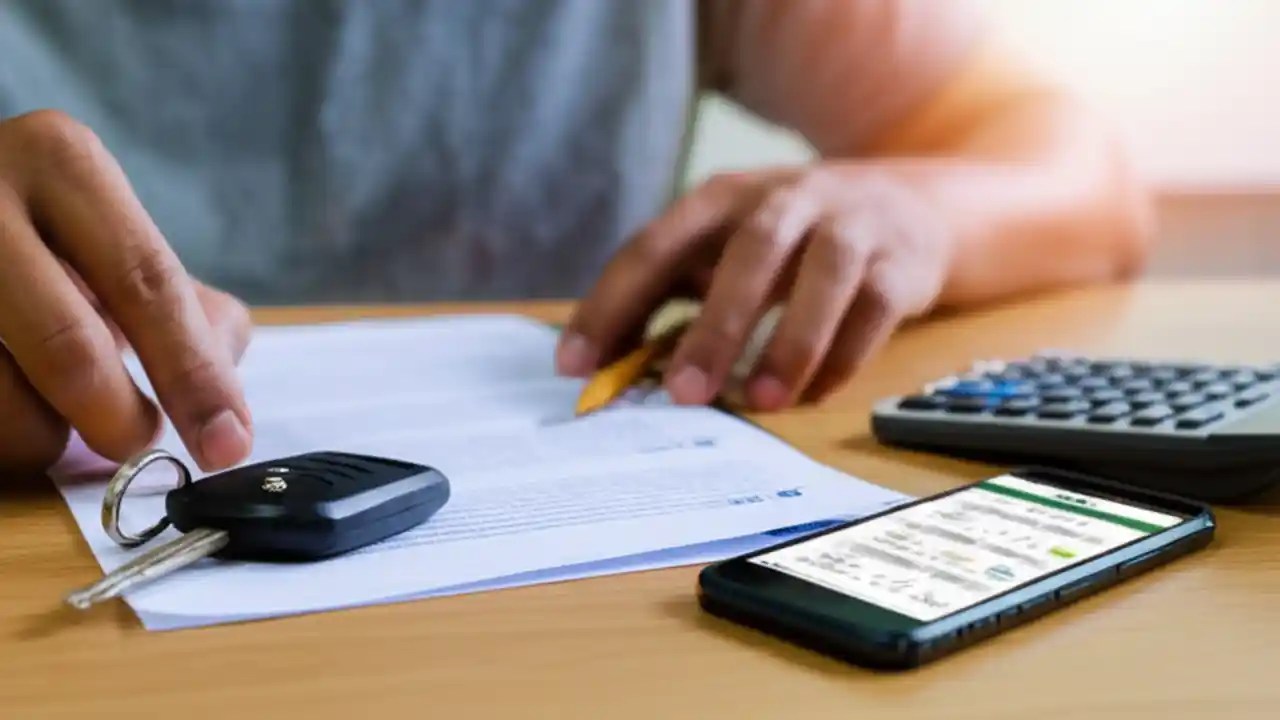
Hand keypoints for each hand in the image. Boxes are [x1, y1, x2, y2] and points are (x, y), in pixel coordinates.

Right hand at [0, 110, 252, 475]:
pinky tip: (10, 411)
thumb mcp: (121, 248)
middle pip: (69, 345)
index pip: (147, 282)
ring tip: (54, 419)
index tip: (227, 444)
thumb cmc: (44, 243)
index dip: (193, 374)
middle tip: (138, 445)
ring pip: (1, 397)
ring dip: (44, 436)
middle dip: (120, 420)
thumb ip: (191, 318)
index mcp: (62, 161)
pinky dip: (3, 436)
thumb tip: (225, 416)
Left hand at [559, 165, 951, 409]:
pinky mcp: (899, 263)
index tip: (576, 366)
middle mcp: (786, 200)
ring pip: (824, 275)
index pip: (655, 246)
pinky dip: (843, 357)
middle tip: (684, 393)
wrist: (912, 207)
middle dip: (715, 325)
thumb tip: (603, 363)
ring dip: (792, 340)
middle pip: (749, 253)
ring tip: (761, 400)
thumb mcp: (725, 249)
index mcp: (722, 197)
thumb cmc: (792, 241)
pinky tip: (813, 395)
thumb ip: (669, 297)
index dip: (612, 304)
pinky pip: (873, 309)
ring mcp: (850, 226)